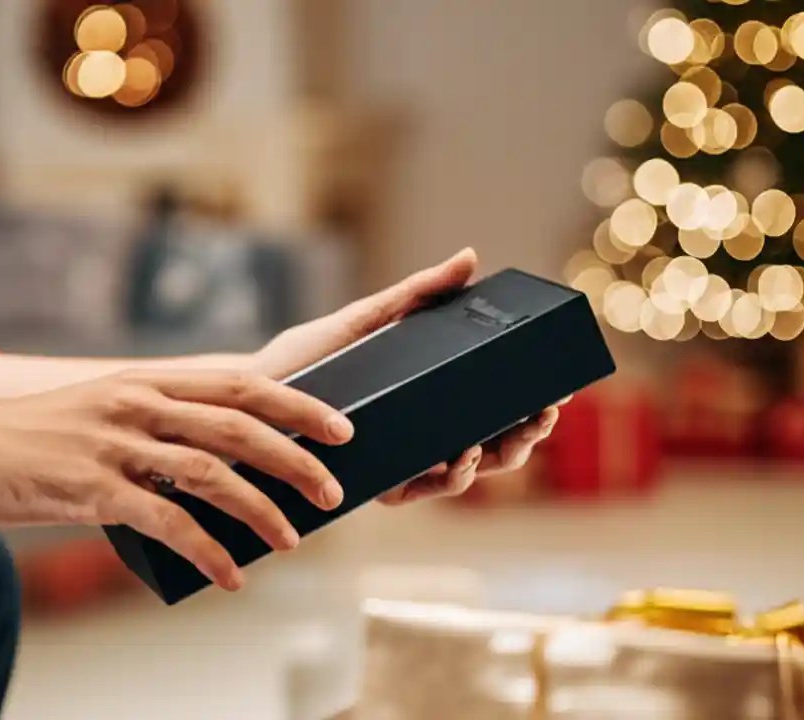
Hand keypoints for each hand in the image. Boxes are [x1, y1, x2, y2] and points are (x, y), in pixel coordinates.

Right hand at [0, 370, 355, 590]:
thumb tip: (214, 465)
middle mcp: (137, 404)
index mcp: (145, 381)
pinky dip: (207, 551)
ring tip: (294, 540)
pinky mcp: (89, 490)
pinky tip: (230, 575)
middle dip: (296, 459)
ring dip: (261, 510)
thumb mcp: (100, 411)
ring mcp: (114, 445)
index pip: (240, 384)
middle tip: (334, 491)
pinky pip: (165, 523)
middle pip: (240, 425)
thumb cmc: (32, 439)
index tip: (341, 429)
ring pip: (211, 473)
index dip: (298, 405)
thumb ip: (154, 426)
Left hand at [252, 248, 563, 504]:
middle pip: (493, 446)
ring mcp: (399, 462)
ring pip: (464, 473)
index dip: (530, 407)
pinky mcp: (371, 483)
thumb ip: (417, 293)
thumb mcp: (367, 319)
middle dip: (525, 436)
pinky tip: (458, 458)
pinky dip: (446, 477)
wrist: (249, 394)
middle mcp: (421, 435)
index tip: (555, 393)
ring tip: (501, 438)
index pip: (493, 408)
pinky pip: (418, 490)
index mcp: (429, 398)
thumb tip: (470, 258)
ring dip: (495, 459)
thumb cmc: (306, 357)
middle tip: (541, 416)